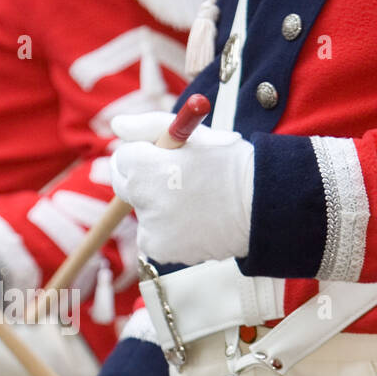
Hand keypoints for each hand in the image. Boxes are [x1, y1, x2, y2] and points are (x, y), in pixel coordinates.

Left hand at [109, 113, 253, 266]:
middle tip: (176, 179)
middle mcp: (143, 199)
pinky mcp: (160, 249)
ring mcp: (151, 227)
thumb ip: (148, 127)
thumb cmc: (229, 164)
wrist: (260, 204)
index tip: (161, 156)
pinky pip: (154, 236)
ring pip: (143, 212)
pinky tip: (194, 221)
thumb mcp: (192, 135)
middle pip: (127, 186)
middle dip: (145, 180)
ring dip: (158, 207)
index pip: (123, 158)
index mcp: (147, 166)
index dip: (143, 155)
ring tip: (195, 201)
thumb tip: (116, 126)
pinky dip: (168, 231)